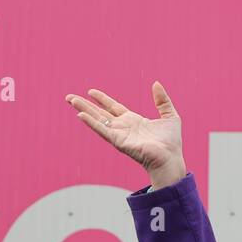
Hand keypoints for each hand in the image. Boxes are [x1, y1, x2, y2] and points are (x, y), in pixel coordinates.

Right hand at [65, 80, 186, 186]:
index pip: (113, 108)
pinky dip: (92, 123)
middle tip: (70, 97)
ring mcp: (119, 135)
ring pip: (97, 120)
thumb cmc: (171, 143)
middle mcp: (123, 128)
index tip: (91, 91)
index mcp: (133, 121)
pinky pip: (102, 130)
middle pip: (100, 113)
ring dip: (83, 110)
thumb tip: (156, 83)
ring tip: (70, 101)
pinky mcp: (119, 141)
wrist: (170, 158)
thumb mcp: (170, 115)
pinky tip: (81, 116)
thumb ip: (162, 100)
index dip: (102, 99)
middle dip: (85, 105)